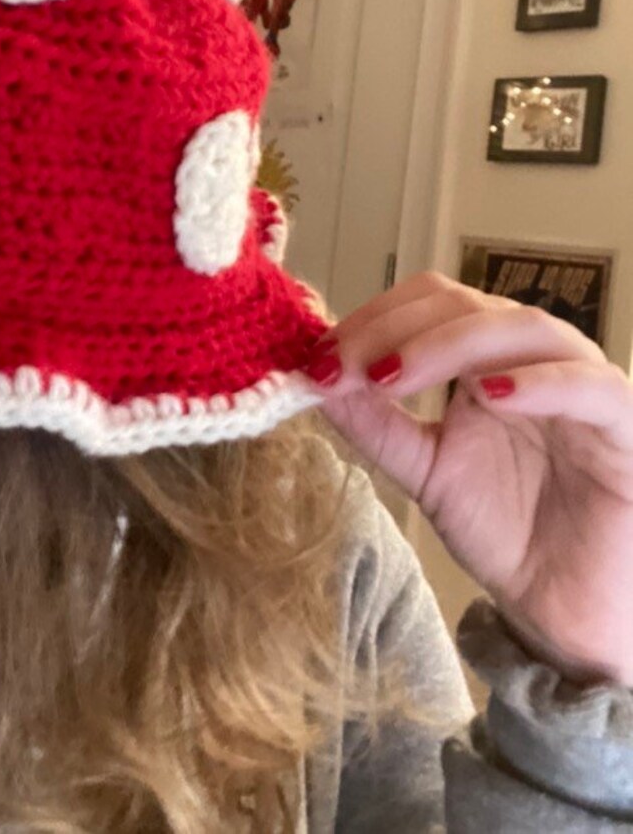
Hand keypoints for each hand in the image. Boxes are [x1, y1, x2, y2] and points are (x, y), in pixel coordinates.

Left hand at [307, 273, 632, 685]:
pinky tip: (491, 395)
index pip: (428, 304)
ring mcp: (581, 385)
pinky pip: (591, 386)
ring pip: (525, 328)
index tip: (317, 356)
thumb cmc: (507, 530)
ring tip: (394, 375)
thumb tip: (312, 376)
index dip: (371, 319)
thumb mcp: (424, 471)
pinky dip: (542, 381)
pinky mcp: (625, 425)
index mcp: (483, 361)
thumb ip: (375, 425)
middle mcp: (531, 359)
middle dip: (395, 327)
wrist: (566, 610)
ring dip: (451, 343)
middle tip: (344, 363)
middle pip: (466, 305)